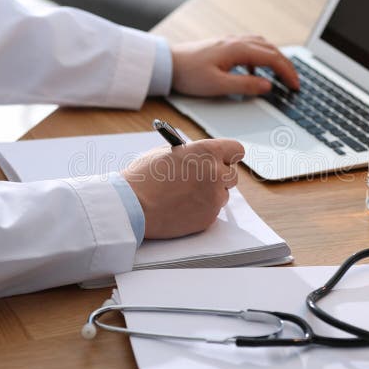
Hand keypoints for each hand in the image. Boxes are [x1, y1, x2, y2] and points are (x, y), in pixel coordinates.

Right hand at [122, 139, 243, 238]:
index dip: (228, 155)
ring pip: (223, 195)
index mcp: (207, 152)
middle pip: (232, 175)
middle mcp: (216, 174)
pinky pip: (212, 211)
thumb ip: (190, 154)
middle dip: (219, 176)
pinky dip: (201, 210)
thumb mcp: (167, 152)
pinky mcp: (209, 218)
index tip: (222, 159)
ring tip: (185, 195)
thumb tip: (199, 157)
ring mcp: (214, 198)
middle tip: (202, 179)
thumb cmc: (144, 177)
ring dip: (210, 194)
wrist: (132, 206)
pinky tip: (182, 207)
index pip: (236, 150)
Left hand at [170, 35, 299, 96]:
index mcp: (238, 50)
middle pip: (271, 49)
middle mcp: (236, 41)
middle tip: (295, 82)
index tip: (296, 86)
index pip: (272, 58)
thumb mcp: (218, 85)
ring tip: (282, 75)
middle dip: (286, 65)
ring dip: (275, 59)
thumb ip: (245, 85)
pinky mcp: (224, 46)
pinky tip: (255, 72)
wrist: (167, 63)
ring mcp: (230, 42)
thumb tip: (268, 86)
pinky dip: (260, 58)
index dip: (287, 72)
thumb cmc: (189, 74)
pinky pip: (250, 47)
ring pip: (262, 46)